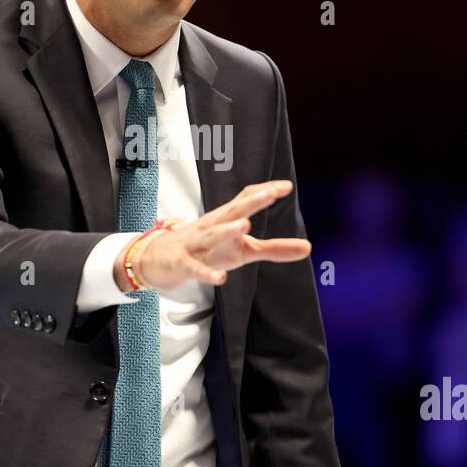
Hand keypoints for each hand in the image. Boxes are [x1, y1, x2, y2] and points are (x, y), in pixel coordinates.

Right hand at [113, 180, 310, 291]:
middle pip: (231, 210)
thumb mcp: (243, 251)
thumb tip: (310, 248)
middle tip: (270, 193)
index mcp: (224, 219)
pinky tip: (221, 280)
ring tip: (246, 226)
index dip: (263, 192)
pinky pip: (195, 268)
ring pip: (212, 234)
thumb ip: (274, 249)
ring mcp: (195, 243)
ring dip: (227, 229)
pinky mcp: (182, 263)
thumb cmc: (205, 250)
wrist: (157, 259)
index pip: (244, 199)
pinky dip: (207, 273)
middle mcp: (210, 226)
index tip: (286, 186)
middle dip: (250, 202)